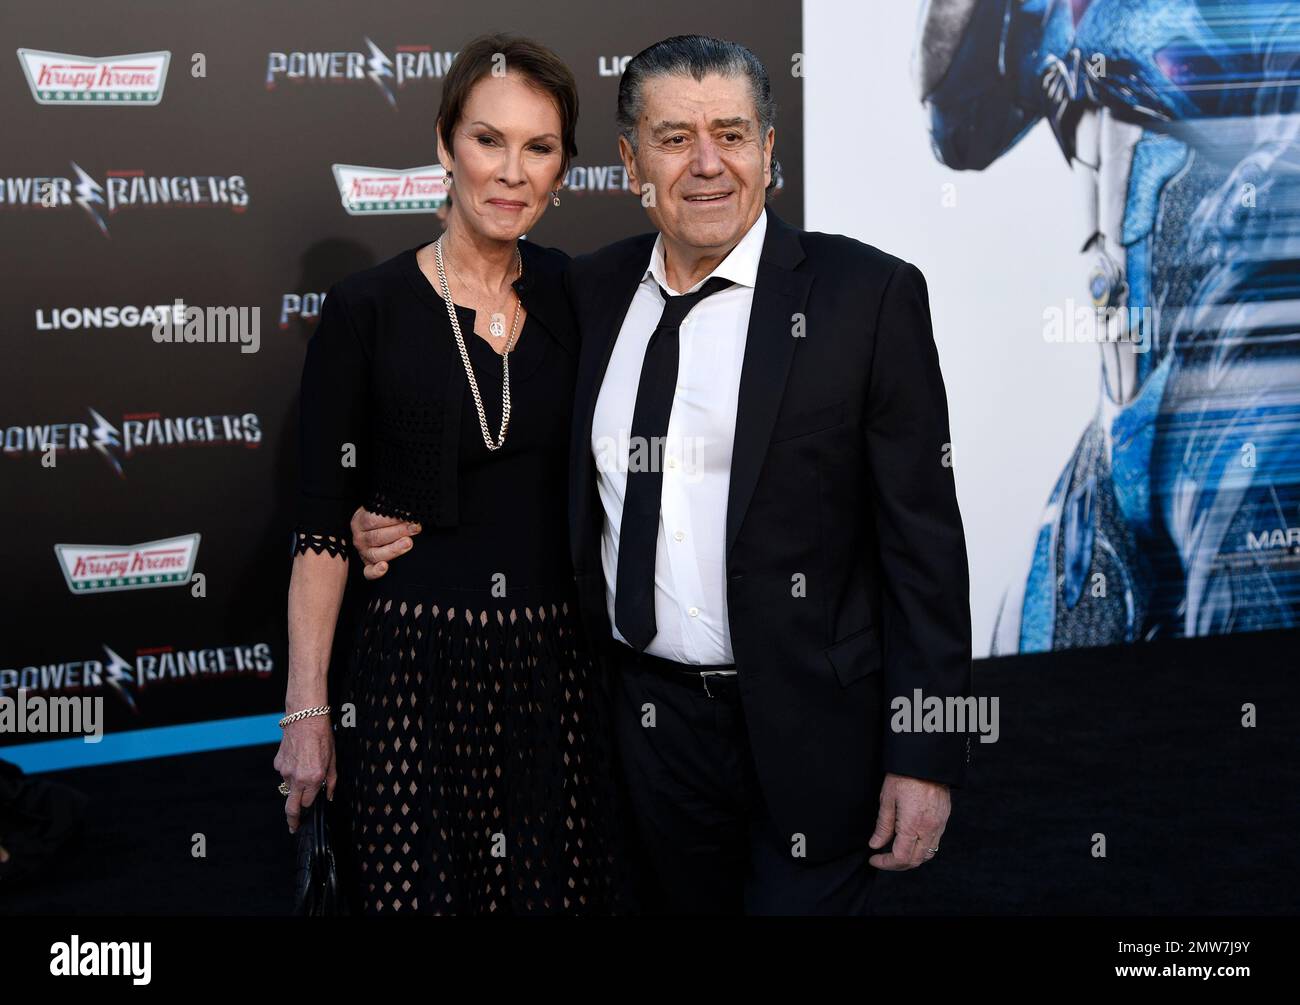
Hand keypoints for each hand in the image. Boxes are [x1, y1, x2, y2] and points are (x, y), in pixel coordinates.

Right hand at [273, 715, 335, 833]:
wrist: (305, 719)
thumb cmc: (322, 737)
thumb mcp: (333, 760)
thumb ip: (331, 782)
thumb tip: (329, 797)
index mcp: (313, 779)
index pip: (309, 804)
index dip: (311, 807)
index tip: (310, 813)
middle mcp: (297, 778)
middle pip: (291, 807)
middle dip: (293, 819)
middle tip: (294, 827)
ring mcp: (285, 771)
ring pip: (288, 787)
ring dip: (295, 785)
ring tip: (305, 767)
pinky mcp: (278, 764)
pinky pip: (284, 774)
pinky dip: (290, 771)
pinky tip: (298, 758)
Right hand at [350, 506, 418, 580]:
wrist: (371, 529)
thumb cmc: (380, 517)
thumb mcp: (382, 507)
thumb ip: (390, 506)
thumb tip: (405, 504)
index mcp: (360, 521)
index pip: (373, 520)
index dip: (392, 518)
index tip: (409, 515)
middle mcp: (359, 538)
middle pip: (377, 537)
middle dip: (398, 532)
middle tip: (414, 528)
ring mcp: (363, 553)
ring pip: (376, 554)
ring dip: (394, 549)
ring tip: (408, 543)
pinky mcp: (368, 565)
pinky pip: (368, 572)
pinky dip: (375, 572)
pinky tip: (385, 567)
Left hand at [867, 772, 949, 869]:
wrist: (926, 759)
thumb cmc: (905, 775)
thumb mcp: (887, 799)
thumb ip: (883, 825)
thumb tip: (876, 844)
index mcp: (913, 825)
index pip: (900, 858)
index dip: (885, 863)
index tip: (874, 859)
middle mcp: (929, 829)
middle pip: (915, 861)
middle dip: (897, 865)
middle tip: (883, 859)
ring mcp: (939, 825)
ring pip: (927, 854)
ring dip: (911, 858)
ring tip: (895, 851)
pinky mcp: (944, 818)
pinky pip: (935, 842)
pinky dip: (921, 848)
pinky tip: (910, 840)